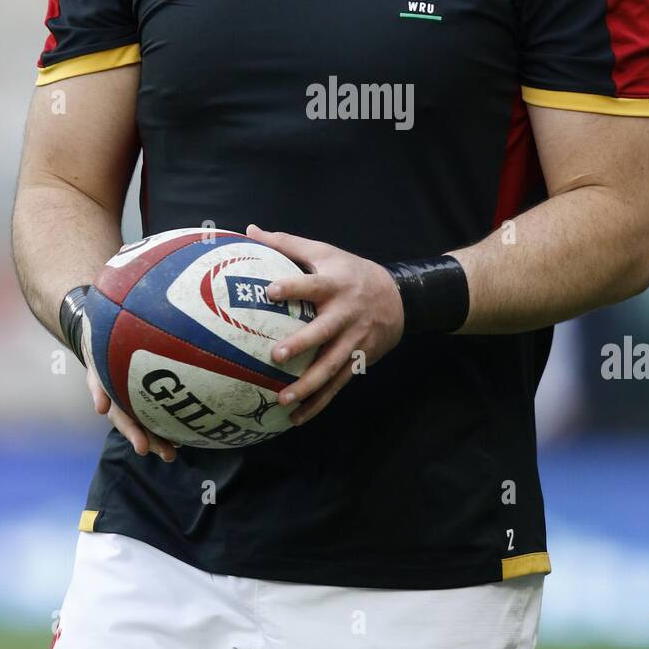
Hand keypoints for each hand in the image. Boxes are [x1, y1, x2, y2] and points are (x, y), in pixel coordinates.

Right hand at [82, 335, 177, 462]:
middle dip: (154, 443)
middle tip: (169, 455)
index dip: (134, 435)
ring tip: (175, 451)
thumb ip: (98, 390)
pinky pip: (159, 414)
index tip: (143, 449)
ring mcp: (138, 405)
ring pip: (151, 425)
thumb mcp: (96, 374)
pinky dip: (168, 426)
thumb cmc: (103, 361)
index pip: (125, 422)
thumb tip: (100, 410)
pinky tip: (181, 437)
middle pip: (141, 429)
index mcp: (115, 404)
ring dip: (162, 440)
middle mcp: (128, 408)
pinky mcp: (149, 399)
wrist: (109, 345)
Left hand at [246, 224, 404, 427]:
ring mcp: (354, 340)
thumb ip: (287, 244)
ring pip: (331, 366)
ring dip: (308, 385)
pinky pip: (337, 385)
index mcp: (335, 285)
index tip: (270, 290)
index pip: (312, 284)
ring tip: (282, 399)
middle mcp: (345, 314)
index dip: (293, 286)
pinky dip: (319, 402)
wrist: (399, 298)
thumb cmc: (351, 272)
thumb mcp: (325, 252)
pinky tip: (297, 418)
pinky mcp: (358, 360)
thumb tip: (249, 229)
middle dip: (301, 345)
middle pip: (323, 331)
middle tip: (274, 356)